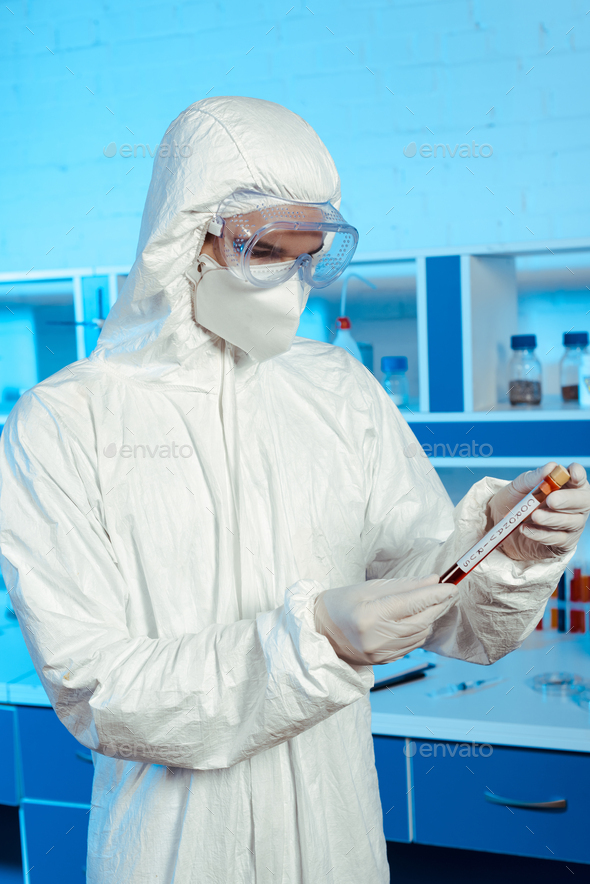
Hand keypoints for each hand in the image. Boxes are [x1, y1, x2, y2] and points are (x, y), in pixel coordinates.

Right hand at [314, 575, 457, 664]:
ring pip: (420, 635)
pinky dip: (420, 631)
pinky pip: (412, 645)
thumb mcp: (368, 588)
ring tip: (435, 603)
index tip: (451, 585)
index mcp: (369, 615)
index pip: (411, 603)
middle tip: (450, 592)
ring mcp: (380, 654)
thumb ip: (403, 586)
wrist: (318, 632)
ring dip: (431, 618)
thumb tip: (432, 580)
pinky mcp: (383, 662)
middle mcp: (376, 638)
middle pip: (420, 621)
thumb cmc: (339, 604)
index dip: (434, 594)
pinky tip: (419, 619)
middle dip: (439, 605)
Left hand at [488, 462, 589, 561]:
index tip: (571, 474)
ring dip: (552, 519)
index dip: (578, 474)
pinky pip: (558, 539)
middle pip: (584, 501)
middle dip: (568, 500)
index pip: (579, 477)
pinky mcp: (564, 542)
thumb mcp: (520, 486)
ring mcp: (572, 524)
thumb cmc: (516, 500)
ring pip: (572, 521)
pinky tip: (525, 529)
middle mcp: (575, 504)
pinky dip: (541, 534)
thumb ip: (535, 478)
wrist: (502, 526)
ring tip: (534, 516)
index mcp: (567, 485)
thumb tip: (551, 467)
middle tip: (551, 500)